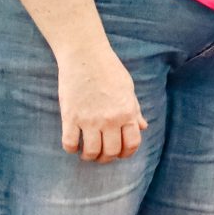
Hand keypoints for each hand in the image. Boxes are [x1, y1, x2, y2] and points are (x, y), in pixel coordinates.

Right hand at [57, 46, 146, 162]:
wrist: (86, 56)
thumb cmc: (109, 70)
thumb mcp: (128, 89)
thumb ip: (135, 110)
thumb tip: (143, 127)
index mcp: (127, 112)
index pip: (132, 144)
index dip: (127, 153)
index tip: (120, 153)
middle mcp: (110, 119)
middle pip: (111, 152)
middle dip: (107, 158)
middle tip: (101, 155)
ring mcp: (89, 120)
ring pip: (91, 152)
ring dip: (89, 157)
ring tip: (87, 152)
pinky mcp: (70, 117)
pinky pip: (69, 144)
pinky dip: (71, 149)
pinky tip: (73, 144)